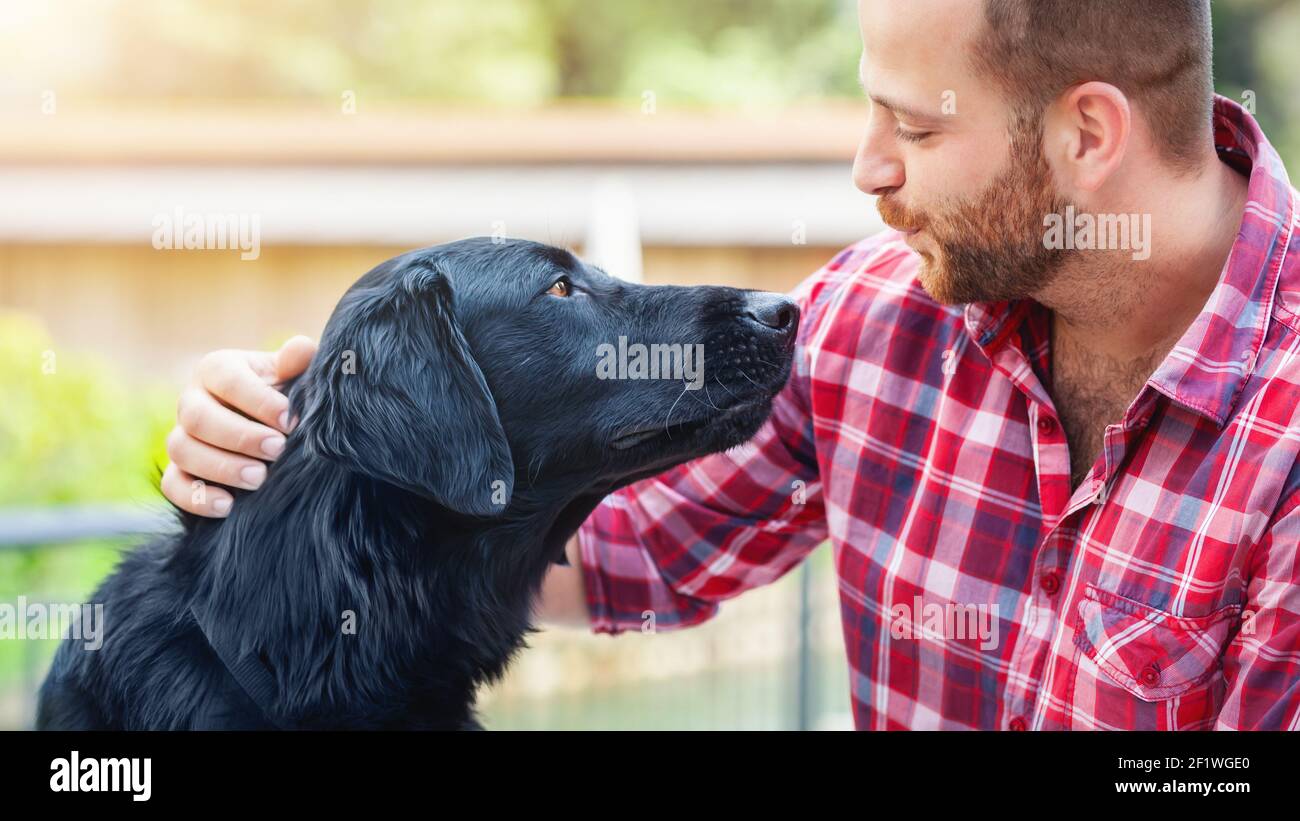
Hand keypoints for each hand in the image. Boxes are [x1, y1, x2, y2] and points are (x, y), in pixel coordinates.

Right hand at [161, 336, 316, 516]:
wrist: (271, 430)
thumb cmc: (281, 396)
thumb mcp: (290, 377)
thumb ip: (295, 364)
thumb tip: (302, 348)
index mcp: (217, 370)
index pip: (227, 379)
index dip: (257, 400)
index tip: (289, 420)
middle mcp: (191, 401)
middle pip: (198, 417)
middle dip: (239, 436)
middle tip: (277, 450)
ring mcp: (181, 436)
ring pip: (182, 450)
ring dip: (221, 467)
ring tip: (259, 478)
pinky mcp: (179, 471)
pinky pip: (172, 485)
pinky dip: (196, 497)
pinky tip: (228, 506)